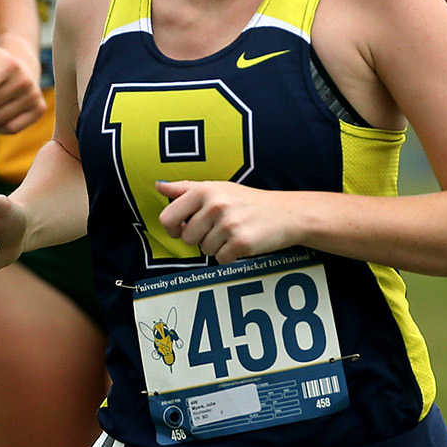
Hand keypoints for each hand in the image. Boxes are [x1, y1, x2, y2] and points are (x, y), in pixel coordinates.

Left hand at [156, 180, 304, 263]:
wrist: (287, 213)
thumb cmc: (249, 201)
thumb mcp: (218, 188)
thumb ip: (186, 188)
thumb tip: (159, 187)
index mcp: (205, 190)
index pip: (168, 217)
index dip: (173, 228)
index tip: (183, 229)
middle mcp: (215, 205)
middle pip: (187, 238)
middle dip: (200, 239)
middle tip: (219, 229)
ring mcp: (228, 224)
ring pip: (204, 250)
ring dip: (216, 247)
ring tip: (233, 233)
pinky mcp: (241, 243)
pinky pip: (220, 259)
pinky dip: (229, 256)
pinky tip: (241, 243)